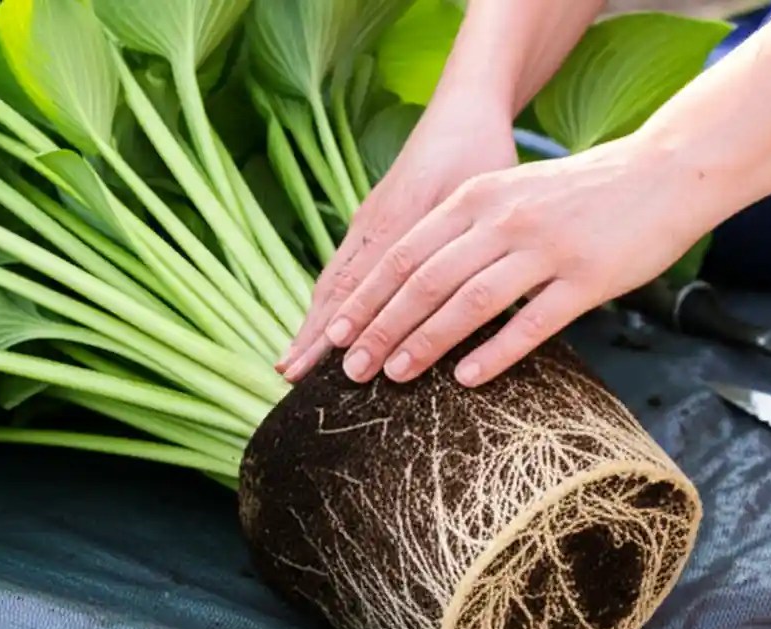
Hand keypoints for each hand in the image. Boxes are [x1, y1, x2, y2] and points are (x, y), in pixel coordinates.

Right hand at [278, 97, 518, 380]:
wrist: (463, 111)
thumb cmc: (482, 156)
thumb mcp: (481, 199)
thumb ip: (466, 248)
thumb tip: (468, 306)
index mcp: (398, 221)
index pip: (358, 287)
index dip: (337, 329)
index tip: (318, 366)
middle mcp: (373, 225)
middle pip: (335, 289)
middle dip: (311, 335)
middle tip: (288, 375)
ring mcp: (367, 222)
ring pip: (333, 280)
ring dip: (313, 322)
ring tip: (291, 361)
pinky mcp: (370, 219)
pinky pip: (341, 266)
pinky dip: (328, 300)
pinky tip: (322, 324)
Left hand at [314, 135, 722, 386]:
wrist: (665, 171)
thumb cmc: (583, 191)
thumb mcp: (514, 191)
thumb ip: (468, 225)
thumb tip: (416, 275)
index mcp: (479, 196)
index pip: (406, 251)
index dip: (369, 295)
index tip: (339, 331)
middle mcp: (504, 218)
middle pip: (426, 280)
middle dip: (383, 327)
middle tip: (353, 368)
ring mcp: (546, 248)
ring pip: (469, 302)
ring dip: (426, 342)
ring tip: (396, 376)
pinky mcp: (586, 278)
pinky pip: (531, 322)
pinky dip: (494, 352)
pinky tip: (467, 379)